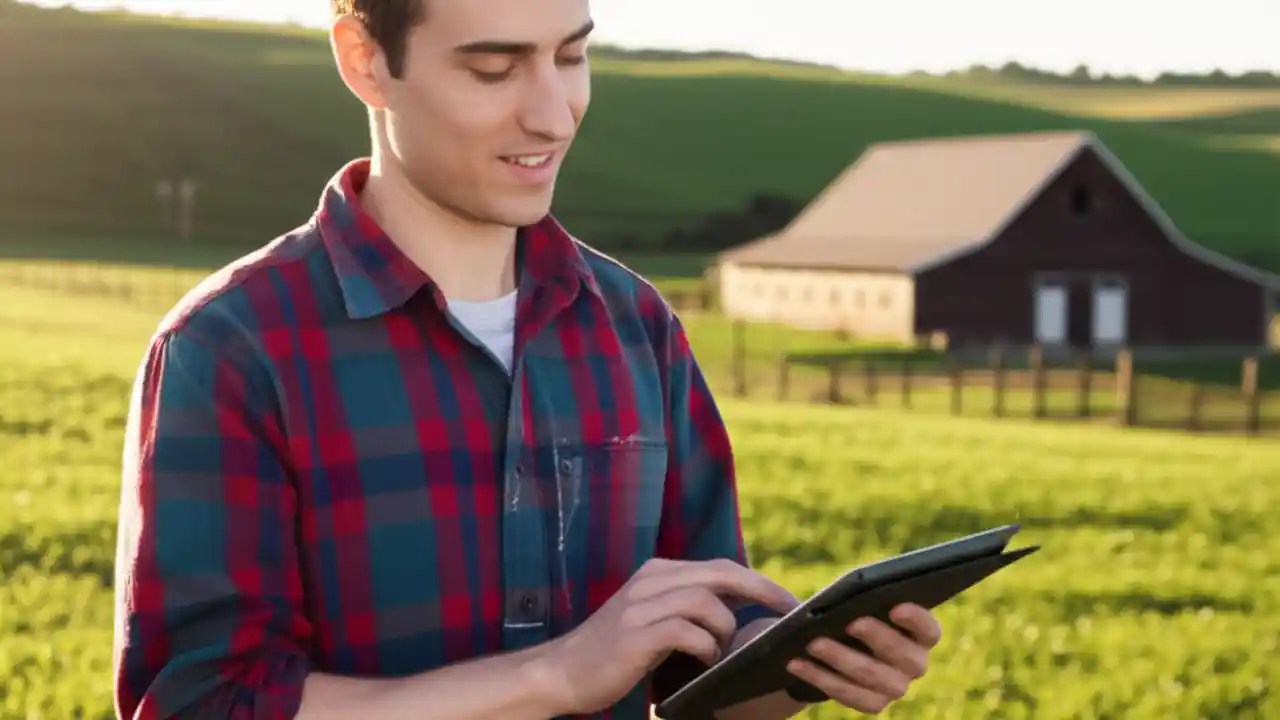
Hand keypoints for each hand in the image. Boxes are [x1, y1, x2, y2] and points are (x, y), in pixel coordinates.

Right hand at [534, 557, 799, 715]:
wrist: (563, 672)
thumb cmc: (615, 652)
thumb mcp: (654, 619)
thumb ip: (690, 607)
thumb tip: (740, 605)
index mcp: (658, 573)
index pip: (721, 567)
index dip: (759, 582)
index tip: (789, 602)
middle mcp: (650, 581)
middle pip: (721, 573)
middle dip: (762, 591)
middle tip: (788, 614)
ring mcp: (640, 606)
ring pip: (705, 601)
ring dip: (724, 629)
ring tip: (721, 652)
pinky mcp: (634, 634)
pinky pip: (685, 630)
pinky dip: (704, 646)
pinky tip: (703, 660)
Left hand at [786, 603, 941, 714]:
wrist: (838, 643)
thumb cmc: (853, 611)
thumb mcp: (860, 600)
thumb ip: (862, 596)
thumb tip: (846, 596)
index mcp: (921, 635)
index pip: (929, 629)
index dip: (917, 619)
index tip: (895, 607)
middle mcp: (915, 664)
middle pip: (903, 655)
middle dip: (876, 637)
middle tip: (850, 623)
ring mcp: (895, 687)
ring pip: (871, 676)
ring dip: (840, 658)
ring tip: (812, 642)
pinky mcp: (872, 703)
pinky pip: (848, 694)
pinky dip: (820, 677)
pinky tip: (796, 663)